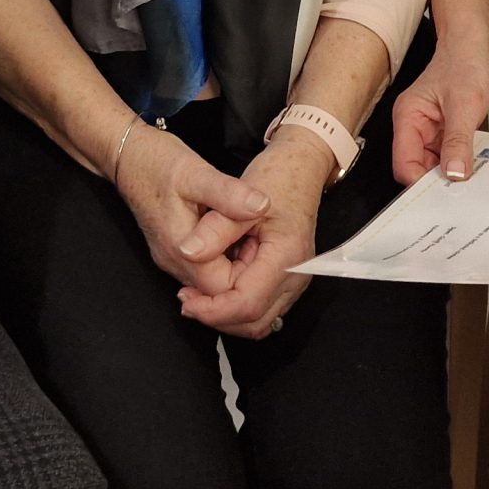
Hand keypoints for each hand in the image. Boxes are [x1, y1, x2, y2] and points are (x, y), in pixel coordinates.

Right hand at [113, 124, 268, 295]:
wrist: (127, 157)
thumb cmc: (157, 163)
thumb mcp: (197, 173)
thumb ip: (229, 194)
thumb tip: (262, 206)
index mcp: (182, 250)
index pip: (224, 290)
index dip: (250, 274)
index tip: (262, 246)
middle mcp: (174, 262)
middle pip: (218, 292)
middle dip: (244, 273)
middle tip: (259, 241)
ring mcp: (172, 259)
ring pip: (211, 283)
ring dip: (234, 267)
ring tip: (248, 238)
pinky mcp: (173, 251)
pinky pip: (203, 269)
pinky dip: (222, 259)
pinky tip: (233, 237)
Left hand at [176, 136, 328, 340]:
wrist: (302, 166)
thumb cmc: (278, 176)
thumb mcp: (240, 196)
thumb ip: (215, 228)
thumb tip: (188, 253)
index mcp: (287, 257)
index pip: (247, 303)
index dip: (213, 309)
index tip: (186, 299)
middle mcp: (296, 275)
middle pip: (253, 321)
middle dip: (217, 316)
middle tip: (186, 300)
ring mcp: (294, 279)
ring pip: (258, 321)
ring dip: (226, 313)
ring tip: (197, 295)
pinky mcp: (287, 278)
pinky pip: (261, 306)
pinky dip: (236, 304)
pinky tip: (217, 286)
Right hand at [391, 39, 488, 183]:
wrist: (476, 45)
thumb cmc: (465, 62)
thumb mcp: (465, 105)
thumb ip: (458, 142)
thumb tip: (455, 174)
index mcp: (408, 117)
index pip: (404, 164)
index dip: (422, 182)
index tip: (444, 193)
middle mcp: (414, 125)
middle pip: (418, 168)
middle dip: (439, 180)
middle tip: (462, 189)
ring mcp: (429, 129)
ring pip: (435, 164)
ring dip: (452, 170)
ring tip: (471, 172)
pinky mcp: (444, 130)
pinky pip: (448, 154)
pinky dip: (460, 160)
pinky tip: (474, 161)